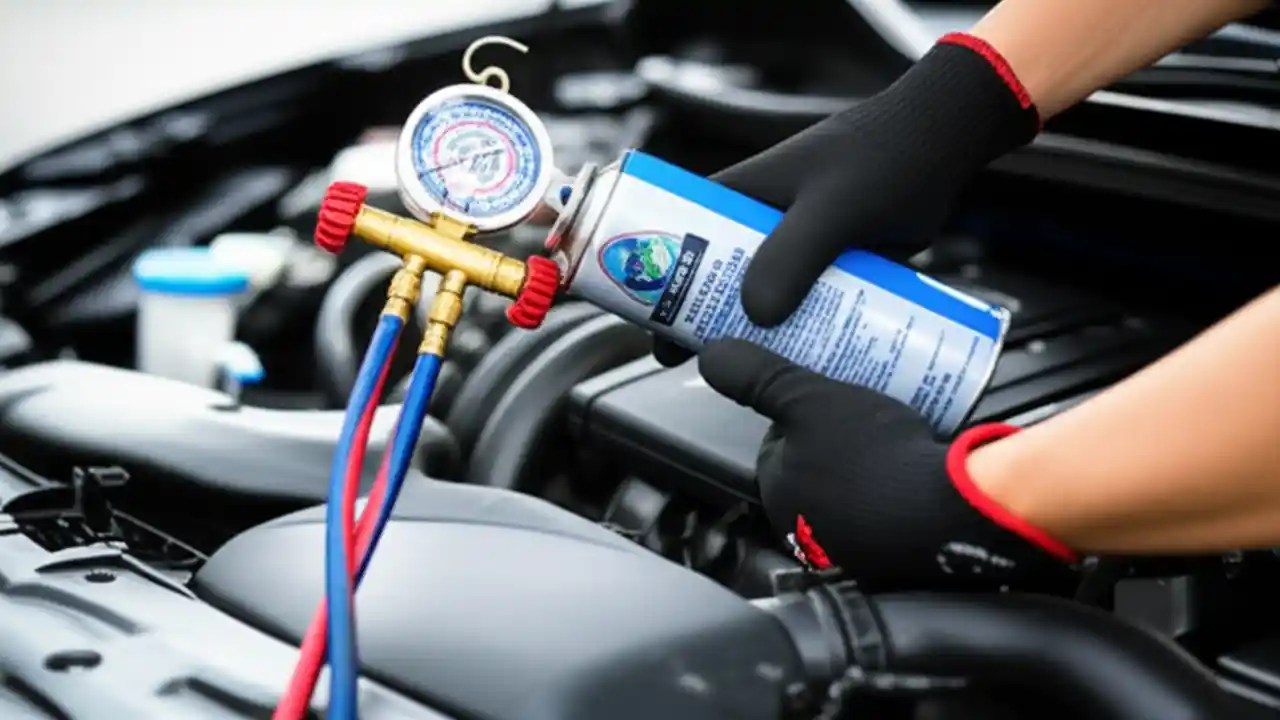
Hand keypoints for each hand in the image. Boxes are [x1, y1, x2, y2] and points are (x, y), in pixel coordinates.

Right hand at [652, 33, 1039, 366]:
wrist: (944, 146)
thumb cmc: (881, 159)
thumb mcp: (830, 208)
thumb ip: (793, 256)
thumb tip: (756, 318)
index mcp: (740, 196)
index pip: (680, 237)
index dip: (659, 279)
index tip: (648, 323)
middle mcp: (760, 223)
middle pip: (716, 278)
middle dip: (704, 320)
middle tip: (695, 364)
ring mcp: (798, 246)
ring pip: (763, 297)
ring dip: (756, 333)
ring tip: (751, 376)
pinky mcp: (833, 265)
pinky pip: (806, 306)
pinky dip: (801, 333)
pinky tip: (804, 368)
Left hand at [698, 338, 1076, 589]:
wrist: (949, 515)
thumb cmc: (873, 459)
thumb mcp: (807, 399)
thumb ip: (758, 378)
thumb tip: (710, 357)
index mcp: (779, 496)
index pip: (777, 445)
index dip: (800, 413)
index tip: (826, 392)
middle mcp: (810, 531)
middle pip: (818, 465)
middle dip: (838, 435)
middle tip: (865, 404)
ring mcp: (855, 546)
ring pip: (856, 487)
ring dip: (872, 459)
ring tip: (895, 426)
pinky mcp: (898, 553)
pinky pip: (892, 507)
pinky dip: (901, 485)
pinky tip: (919, 461)